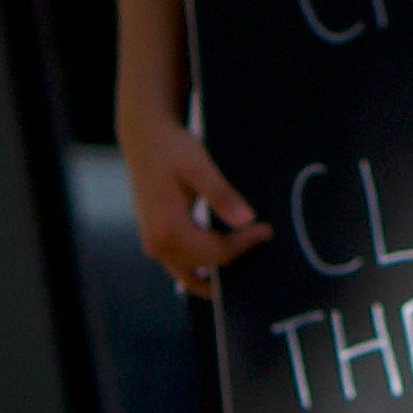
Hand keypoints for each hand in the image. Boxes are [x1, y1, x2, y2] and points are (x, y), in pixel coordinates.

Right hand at [119, 96, 269, 295]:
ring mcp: (154, 246)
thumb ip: (222, 195)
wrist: (144, 140)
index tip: (268, 230)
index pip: (216, 252)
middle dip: (236, 255)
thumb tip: (248, 220)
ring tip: (248, 258)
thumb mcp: (199, 167)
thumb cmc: (172, 150)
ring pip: (191, 272)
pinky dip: (203, 264)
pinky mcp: (157, 240)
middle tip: (265, 236)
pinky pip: (182, 264)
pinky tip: (225, 255)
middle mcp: (157, 246)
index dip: (245, 245)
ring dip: (218, 269)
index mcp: (168, 231)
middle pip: (206, 264)